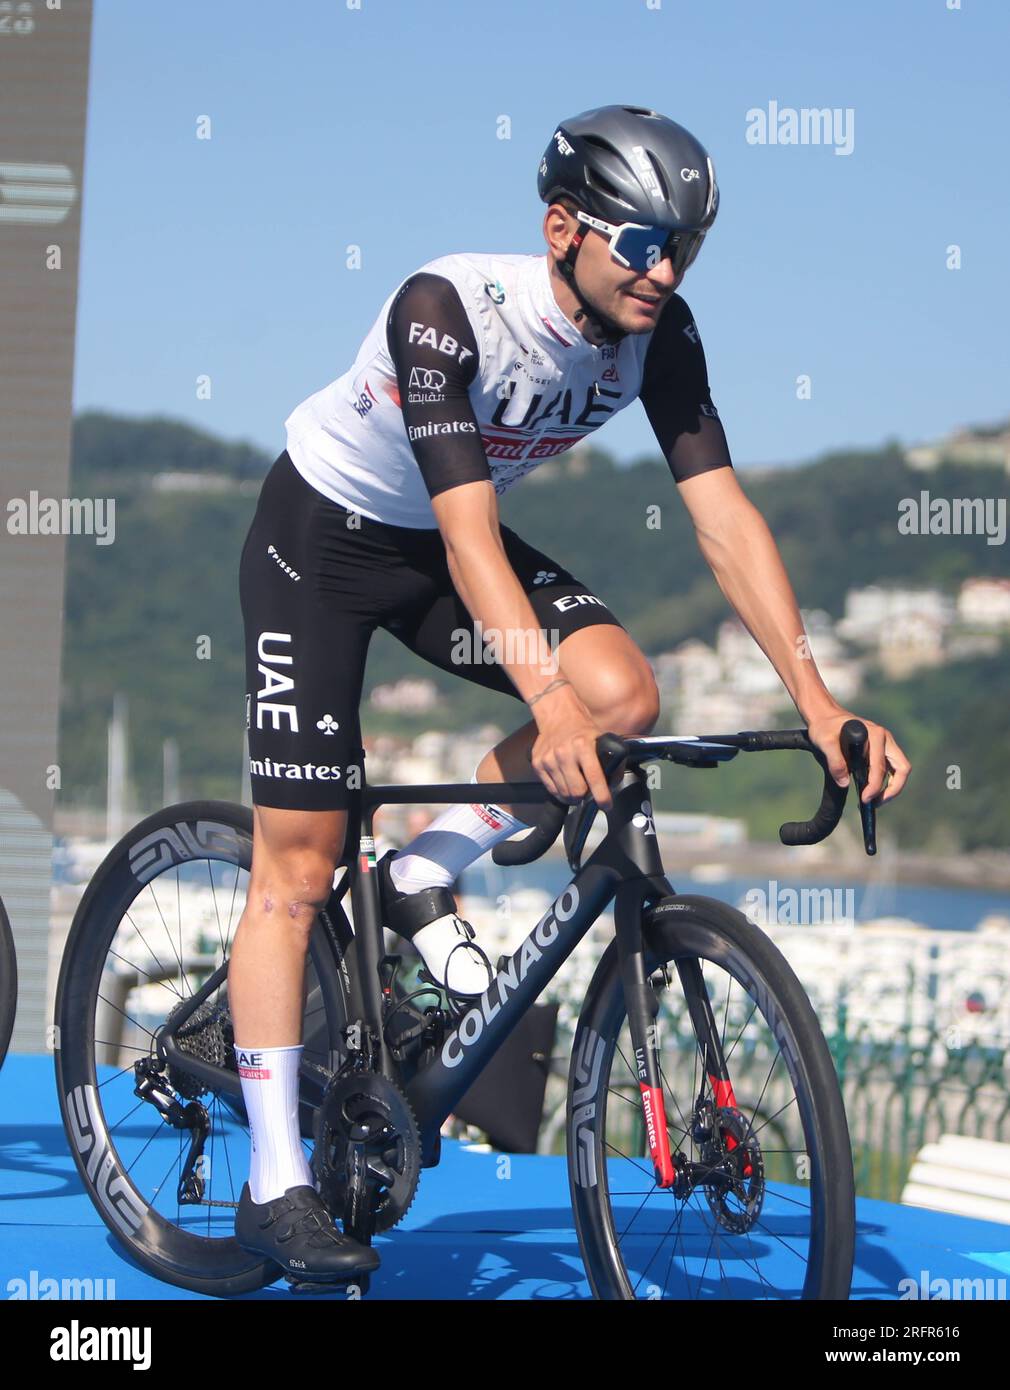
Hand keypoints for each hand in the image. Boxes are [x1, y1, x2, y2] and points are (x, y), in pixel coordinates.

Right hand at [529, 684, 612, 809]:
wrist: (558, 717)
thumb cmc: (582, 730)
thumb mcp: (601, 739)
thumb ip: (610, 761)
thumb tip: (612, 785)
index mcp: (583, 746)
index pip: (594, 778)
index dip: (602, 796)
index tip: (606, 805)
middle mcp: (564, 753)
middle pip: (576, 792)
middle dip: (585, 797)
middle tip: (588, 793)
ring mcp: (549, 759)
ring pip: (563, 793)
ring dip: (572, 796)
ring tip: (576, 787)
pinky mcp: (538, 764)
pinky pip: (551, 789)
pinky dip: (560, 791)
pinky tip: (565, 783)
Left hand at [805, 708, 910, 805]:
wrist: (825, 716)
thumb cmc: (825, 727)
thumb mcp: (825, 743)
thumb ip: (835, 762)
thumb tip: (845, 783)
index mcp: (876, 735)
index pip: (881, 767)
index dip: (875, 786)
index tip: (864, 799)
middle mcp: (885, 739)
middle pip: (902, 769)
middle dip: (892, 790)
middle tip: (874, 804)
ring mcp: (886, 744)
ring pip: (899, 770)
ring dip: (891, 788)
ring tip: (873, 801)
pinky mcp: (882, 750)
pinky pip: (891, 769)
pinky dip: (885, 782)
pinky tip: (871, 791)